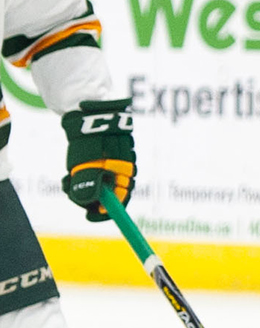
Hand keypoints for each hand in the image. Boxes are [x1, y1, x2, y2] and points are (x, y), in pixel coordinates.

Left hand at [62, 98, 135, 219]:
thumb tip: (90, 207)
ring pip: (102, 183)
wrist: (90, 110)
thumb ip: (88, 187)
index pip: (119, 200)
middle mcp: (125, 169)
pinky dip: (85, 175)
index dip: (104, 212)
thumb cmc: (89, 139)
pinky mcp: (108, 156)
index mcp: (125, 172)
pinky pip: (98, 173)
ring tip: (67, 179)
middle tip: (70, 193)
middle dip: (89, 198)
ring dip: (84, 186)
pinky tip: (71, 171)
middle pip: (111, 194)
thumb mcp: (84, 165)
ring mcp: (117, 162)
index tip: (88, 217)